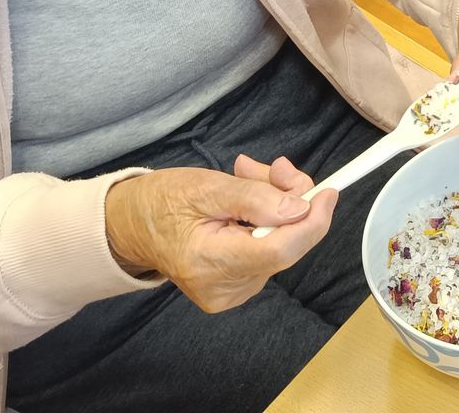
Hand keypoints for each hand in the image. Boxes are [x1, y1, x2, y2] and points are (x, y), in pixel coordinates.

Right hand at [103, 157, 334, 312]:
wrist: (130, 225)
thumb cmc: (160, 202)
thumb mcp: (205, 186)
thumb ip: (255, 197)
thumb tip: (300, 208)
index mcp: (209, 263)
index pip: (279, 250)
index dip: (312, 221)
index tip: (328, 191)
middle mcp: (223, 287)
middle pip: (284, 244)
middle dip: (290, 200)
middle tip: (274, 166)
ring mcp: (230, 292)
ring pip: (280, 243)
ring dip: (277, 205)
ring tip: (248, 176)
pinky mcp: (235, 286)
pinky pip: (269, 249)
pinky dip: (267, 220)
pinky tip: (247, 201)